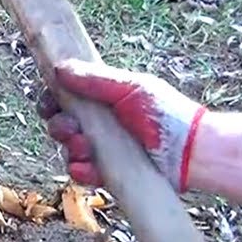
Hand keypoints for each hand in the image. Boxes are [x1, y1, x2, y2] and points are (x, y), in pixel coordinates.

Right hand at [37, 59, 206, 192]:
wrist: (191, 152)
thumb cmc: (166, 114)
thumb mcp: (130, 88)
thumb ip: (94, 79)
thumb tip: (59, 68)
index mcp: (101, 99)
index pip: (64, 98)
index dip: (51, 100)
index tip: (49, 103)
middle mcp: (98, 124)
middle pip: (60, 124)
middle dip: (59, 126)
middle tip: (71, 128)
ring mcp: (102, 149)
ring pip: (68, 149)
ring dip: (70, 147)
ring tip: (85, 146)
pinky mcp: (108, 173)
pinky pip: (82, 173)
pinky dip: (80, 170)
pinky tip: (87, 167)